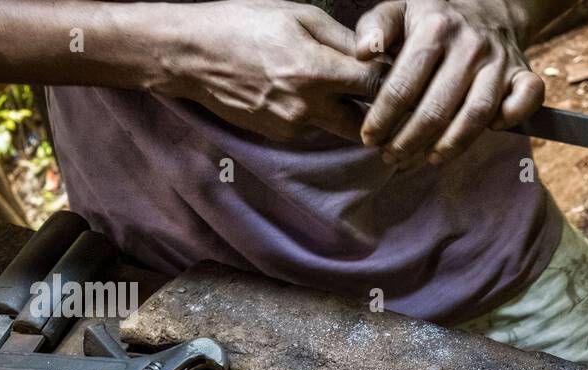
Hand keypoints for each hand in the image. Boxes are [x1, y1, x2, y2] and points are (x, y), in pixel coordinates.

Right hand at [162, 0, 385, 140]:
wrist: (189, 55)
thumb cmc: (242, 23)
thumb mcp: (296, 15)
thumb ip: (341, 38)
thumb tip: (376, 52)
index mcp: (316, 71)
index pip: (376, 85)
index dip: (392, 78)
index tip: (398, 71)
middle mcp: (308, 107)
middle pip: (366, 123)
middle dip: (379, 113)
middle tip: (385, 98)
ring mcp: (293, 126)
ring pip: (338, 127)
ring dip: (347, 112)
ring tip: (341, 90)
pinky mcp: (279, 135)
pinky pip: (311, 127)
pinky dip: (316, 113)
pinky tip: (300, 92)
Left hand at [353, 0, 545, 163]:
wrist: (489, 3)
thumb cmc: (435, 15)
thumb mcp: (400, 8)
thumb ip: (375, 26)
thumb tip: (362, 53)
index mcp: (436, 28)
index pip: (403, 85)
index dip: (383, 117)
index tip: (370, 137)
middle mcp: (470, 45)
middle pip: (437, 108)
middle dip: (410, 140)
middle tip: (392, 156)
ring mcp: (500, 60)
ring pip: (476, 114)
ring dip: (452, 144)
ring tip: (429, 157)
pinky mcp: (524, 72)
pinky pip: (526, 101)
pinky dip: (509, 119)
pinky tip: (489, 131)